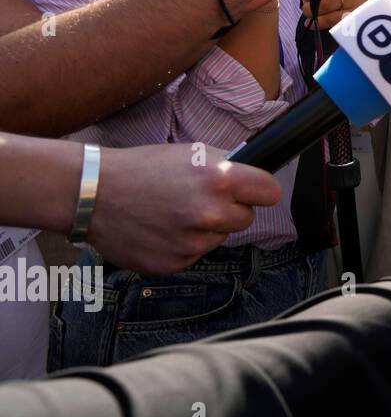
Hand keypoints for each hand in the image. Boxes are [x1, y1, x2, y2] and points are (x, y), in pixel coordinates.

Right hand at [87, 145, 281, 274]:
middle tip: (201, 199)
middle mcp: (210, 213)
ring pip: (220, 237)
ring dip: (206, 228)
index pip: (270, 192)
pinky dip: (184, 245)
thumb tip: (257, 177)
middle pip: (247, 218)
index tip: (254, 191)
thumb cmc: (142, 170)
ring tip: (174, 213)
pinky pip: (196, 254)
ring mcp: (192, 242)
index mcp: (219, 179)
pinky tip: (162, 229)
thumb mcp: (192, 153)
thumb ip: (228, 167)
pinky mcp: (175, 263)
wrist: (93, 194)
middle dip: (231, 210)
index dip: (261, 190)